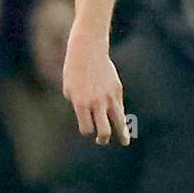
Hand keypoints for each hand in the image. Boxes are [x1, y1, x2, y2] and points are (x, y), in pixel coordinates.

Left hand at [63, 25, 129, 146]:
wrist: (88, 50)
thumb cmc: (74, 70)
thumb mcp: (70, 89)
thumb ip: (78, 105)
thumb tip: (90, 116)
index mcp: (81, 104)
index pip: (86, 128)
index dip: (86, 130)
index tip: (86, 127)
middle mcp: (96, 103)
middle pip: (104, 130)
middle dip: (103, 138)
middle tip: (101, 140)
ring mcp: (109, 97)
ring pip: (119, 121)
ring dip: (122, 133)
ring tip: (124, 142)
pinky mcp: (117, 90)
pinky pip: (119, 107)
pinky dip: (120, 115)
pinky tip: (122, 121)